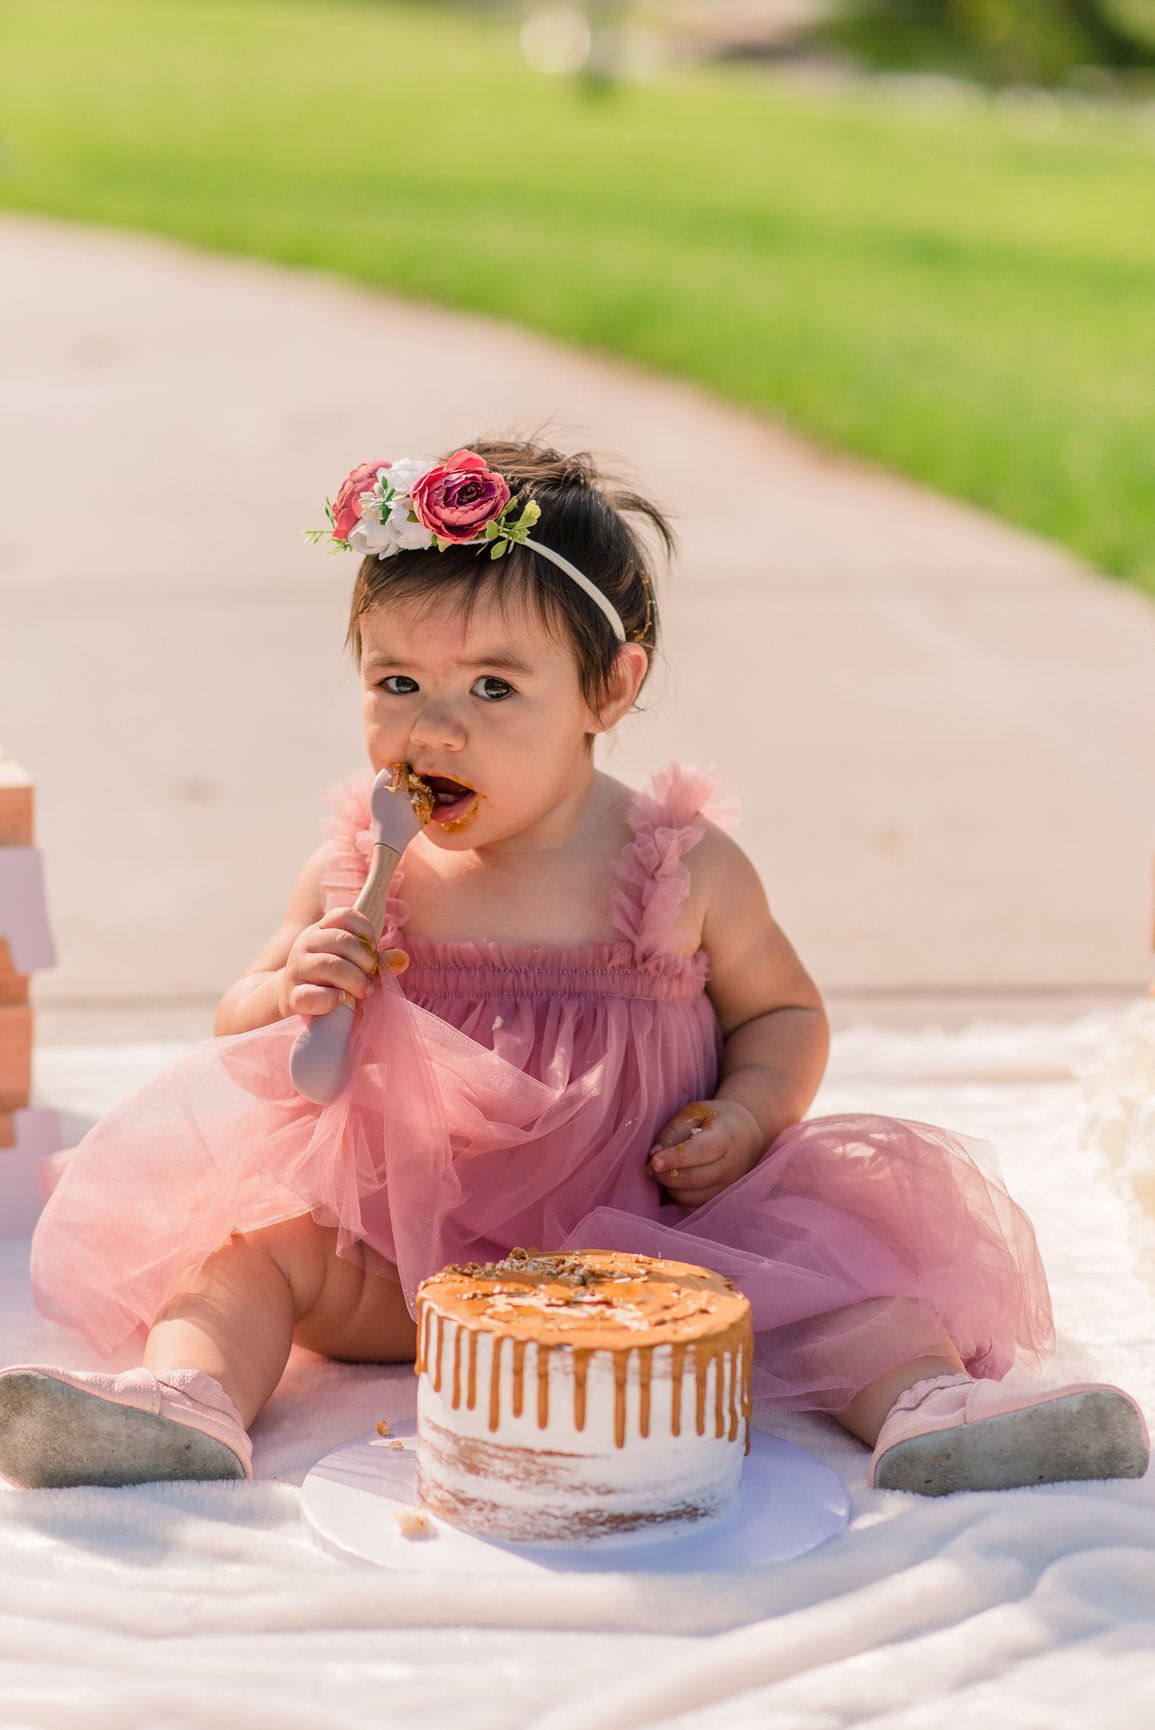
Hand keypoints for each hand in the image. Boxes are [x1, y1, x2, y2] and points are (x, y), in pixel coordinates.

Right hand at [277, 908, 407, 1018]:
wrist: (293, 997)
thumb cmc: (329, 977)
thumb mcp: (352, 963)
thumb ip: (377, 960)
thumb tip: (403, 959)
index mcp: (321, 929)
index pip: (344, 915)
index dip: (366, 930)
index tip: (373, 948)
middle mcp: (305, 943)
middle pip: (341, 940)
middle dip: (365, 960)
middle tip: (371, 975)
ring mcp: (297, 968)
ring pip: (330, 965)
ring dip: (355, 980)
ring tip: (365, 992)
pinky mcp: (293, 995)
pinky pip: (312, 995)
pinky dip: (332, 999)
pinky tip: (342, 1000)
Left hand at [648, 1098, 765, 1207]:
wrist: (749, 1133)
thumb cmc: (717, 1120)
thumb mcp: (695, 1113)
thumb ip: (673, 1131)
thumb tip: (654, 1155)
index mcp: (725, 1138)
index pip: (699, 1152)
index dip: (674, 1159)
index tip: (653, 1161)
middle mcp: (731, 1166)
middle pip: (694, 1179)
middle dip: (666, 1176)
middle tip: (650, 1167)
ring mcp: (731, 1186)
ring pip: (693, 1198)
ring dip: (671, 1189)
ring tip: (665, 1173)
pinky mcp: (726, 1199)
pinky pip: (696, 1209)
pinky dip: (681, 1199)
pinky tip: (677, 1184)